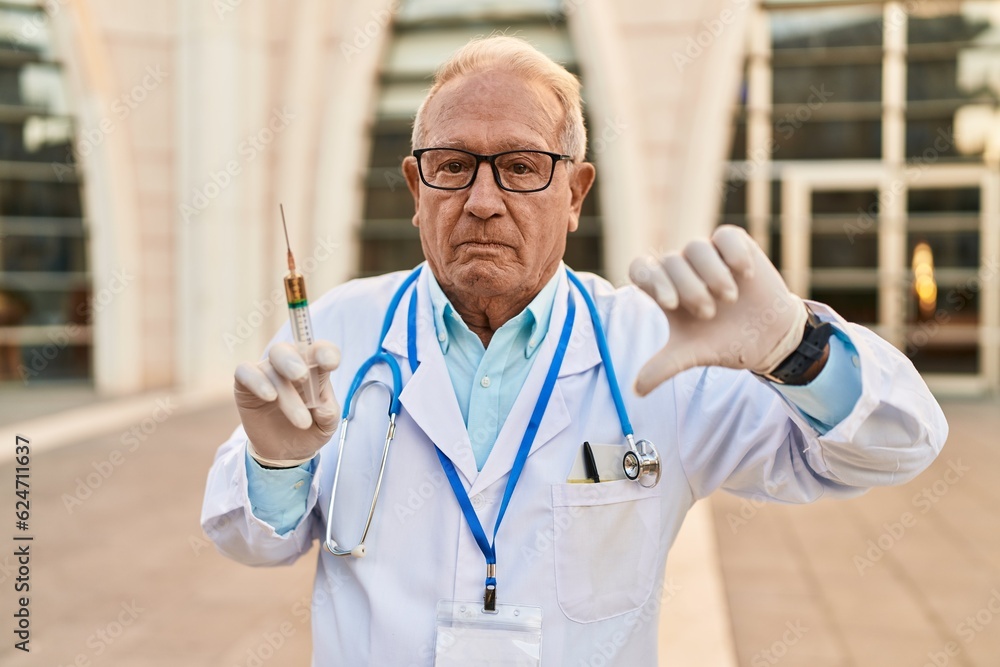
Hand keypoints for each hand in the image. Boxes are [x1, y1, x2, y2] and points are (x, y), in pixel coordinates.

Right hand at [234, 340, 341, 463]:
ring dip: (285, 392)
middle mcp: (289, 366)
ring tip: (301, 421)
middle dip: (294, 360)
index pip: (319, 351)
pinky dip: (257, 381)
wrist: (284, 452)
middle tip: (301, 376)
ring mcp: (266, 373)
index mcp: (314, 370)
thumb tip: (323, 408)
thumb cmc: (309, 430)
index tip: (331, 363)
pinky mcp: (245, 384)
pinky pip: (245, 371)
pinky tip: (269, 396)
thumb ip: (329, 414)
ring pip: (270, 369)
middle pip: (288, 350)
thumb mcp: (326, 426)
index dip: (325, 351)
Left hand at [629, 225, 807, 394]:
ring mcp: (709, 255)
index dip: (652, 281)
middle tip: (708, 314)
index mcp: (665, 290)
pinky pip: (725, 235)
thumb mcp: (691, 355)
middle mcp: (683, 269)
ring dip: (711, 273)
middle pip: (671, 262)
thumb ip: (663, 367)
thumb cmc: (724, 342)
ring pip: (696, 247)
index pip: (641, 269)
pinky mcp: (734, 245)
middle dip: (689, 288)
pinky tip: (745, 274)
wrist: (768, 338)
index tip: (671, 305)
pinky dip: (733, 253)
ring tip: (729, 298)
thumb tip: (637, 391)